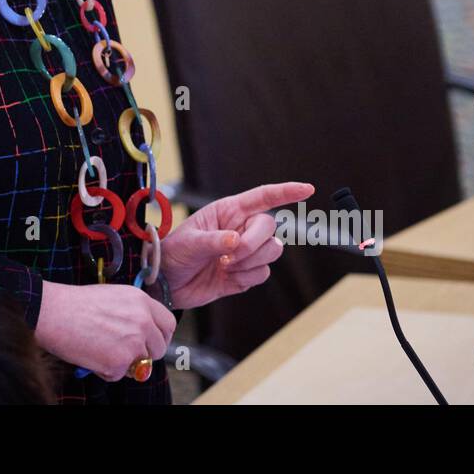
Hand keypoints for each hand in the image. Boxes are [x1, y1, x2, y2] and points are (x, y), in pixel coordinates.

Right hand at [34, 280, 175, 381]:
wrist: (54, 312)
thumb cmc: (76, 303)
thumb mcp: (114, 297)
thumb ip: (135, 313)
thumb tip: (144, 334)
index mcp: (142, 301)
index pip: (168, 324)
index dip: (161, 336)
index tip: (152, 342)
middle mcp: (143, 321)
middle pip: (159, 348)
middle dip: (144, 353)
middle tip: (124, 351)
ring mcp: (133, 343)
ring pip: (141, 365)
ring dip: (125, 363)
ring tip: (101, 348)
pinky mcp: (119, 363)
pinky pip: (119, 375)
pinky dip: (105, 370)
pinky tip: (90, 354)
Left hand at [160, 182, 314, 310]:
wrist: (165, 284)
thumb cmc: (172, 253)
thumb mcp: (188, 243)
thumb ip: (214, 241)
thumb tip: (236, 241)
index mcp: (228, 211)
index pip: (263, 197)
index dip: (286, 192)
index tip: (307, 190)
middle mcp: (240, 229)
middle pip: (270, 227)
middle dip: (254, 243)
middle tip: (231, 255)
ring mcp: (244, 252)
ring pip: (272, 251)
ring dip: (251, 261)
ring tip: (225, 266)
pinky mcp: (245, 274)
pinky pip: (262, 273)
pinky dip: (248, 277)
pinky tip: (228, 278)